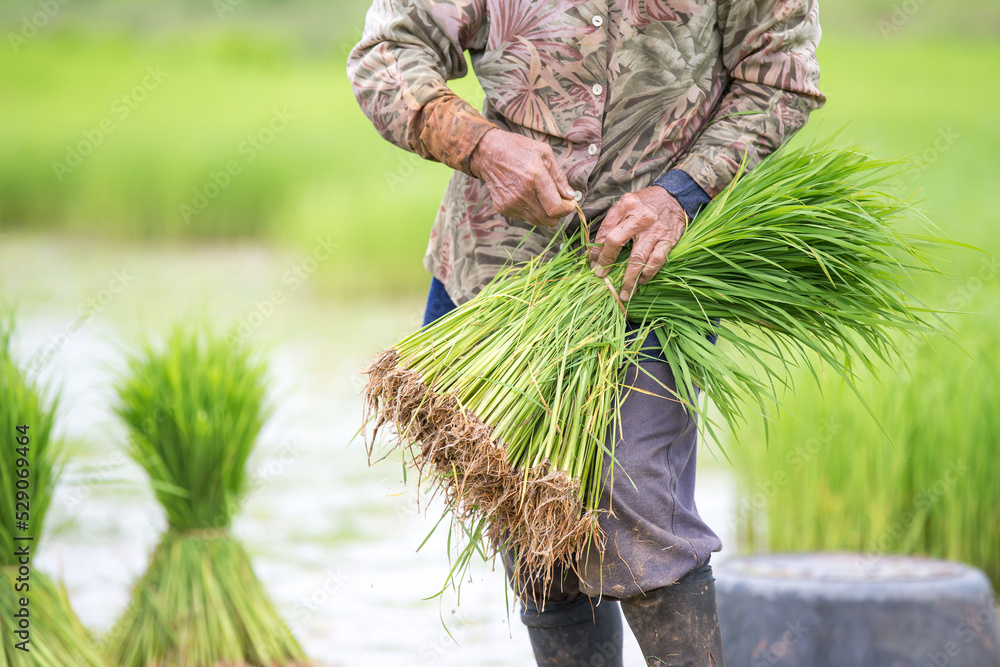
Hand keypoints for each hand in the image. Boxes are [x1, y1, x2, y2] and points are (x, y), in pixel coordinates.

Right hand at [470, 129, 576, 226]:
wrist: (488, 153)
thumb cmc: (518, 149)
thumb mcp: (544, 153)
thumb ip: (559, 176)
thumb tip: (570, 195)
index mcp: (535, 177)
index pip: (556, 208)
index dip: (567, 209)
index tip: (569, 204)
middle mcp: (523, 193)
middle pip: (548, 219)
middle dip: (558, 214)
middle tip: (558, 203)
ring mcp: (511, 202)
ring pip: (537, 221)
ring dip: (545, 214)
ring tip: (543, 200)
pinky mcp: (503, 207)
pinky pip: (523, 218)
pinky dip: (531, 212)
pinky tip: (528, 198)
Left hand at [588, 187, 686, 301]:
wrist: (675, 197)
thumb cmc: (646, 203)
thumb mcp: (626, 204)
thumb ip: (612, 221)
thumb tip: (596, 248)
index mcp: (625, 206)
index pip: (605, 231)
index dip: (596, 250)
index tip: (592, 263)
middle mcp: (639, 216)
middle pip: (616, 242)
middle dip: (606, 262)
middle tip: (601, 277)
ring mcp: (655, 229)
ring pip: (638, 258)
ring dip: (629, 278)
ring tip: (624, 293)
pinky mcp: (668, 239)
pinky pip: (656, 261)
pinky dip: (647, 274)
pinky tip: (641, 282)